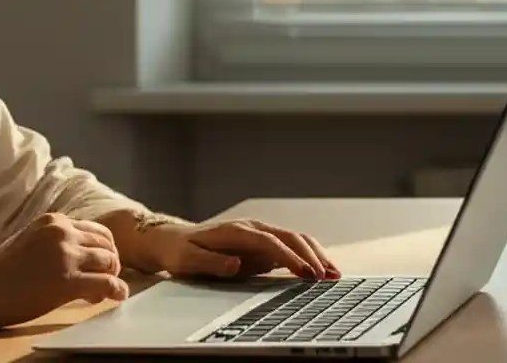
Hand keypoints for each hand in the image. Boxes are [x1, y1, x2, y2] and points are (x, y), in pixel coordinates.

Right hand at [0, 213, 128, 328]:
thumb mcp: (30, 241)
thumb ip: (55, 242)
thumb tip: (83, 256)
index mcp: (53, 220)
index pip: (95, 230)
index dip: (103, 249)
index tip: (100, 264)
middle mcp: (62, 232)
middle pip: (107, 244)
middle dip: (111, 262)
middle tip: (105, 278)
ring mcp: (66, 255)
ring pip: (110, 261)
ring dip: (112, 277)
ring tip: (100, 292)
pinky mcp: (67, 281)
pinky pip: (107, 283)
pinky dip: (117, 291)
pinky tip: (116, 297)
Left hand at [142, 219, 340, 280]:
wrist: (172, 240)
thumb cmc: (179, 252)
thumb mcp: (187, 260)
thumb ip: (211, 262)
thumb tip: (236, 264)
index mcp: (235, 231)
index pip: (270, 242)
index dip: (290, 257)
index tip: (307, 274)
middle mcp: (251, 229)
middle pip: (290, 237)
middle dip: (312, 255)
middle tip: (330, 277)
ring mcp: (258, 235)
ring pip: (295, 240)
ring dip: (315, 255)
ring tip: (334, 275)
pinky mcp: (261, 245)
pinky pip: (290, 248)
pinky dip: (308, 258)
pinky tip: (321, 272)